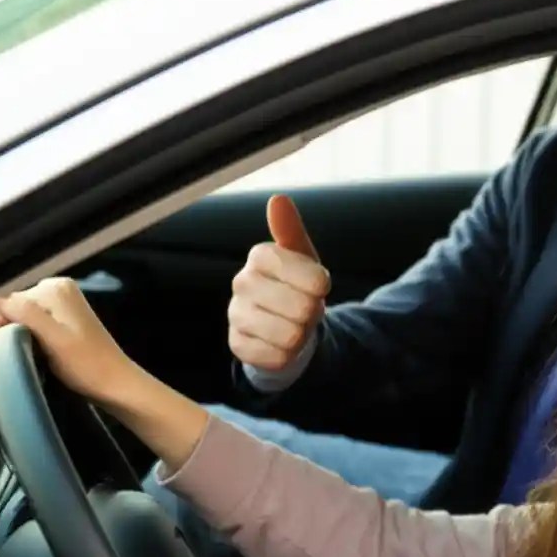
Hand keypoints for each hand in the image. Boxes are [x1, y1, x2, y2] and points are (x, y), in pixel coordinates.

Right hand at [0, 277, 137, 405]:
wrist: (116, 382)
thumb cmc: (86, 364)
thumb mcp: (53, 338)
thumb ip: (26, 314)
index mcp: (56, 288)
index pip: (9, 302)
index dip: (2, 326)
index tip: (4, 350)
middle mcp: (60, 288)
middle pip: (17, 308)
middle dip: (12, 330)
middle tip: (19, 355)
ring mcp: (65, 303)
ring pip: (25, 318)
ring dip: (21, 335)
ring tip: (30, 356)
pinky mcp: (67, 319)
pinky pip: (37, 324)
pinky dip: (32, 337)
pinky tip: (38, 352)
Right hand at [229, 195, 331, 370]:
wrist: (281, 326)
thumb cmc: (296, 287)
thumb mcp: (303, 258)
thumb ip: (292, 231)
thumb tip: (278, 199)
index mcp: (260, 256)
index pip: (306, 273)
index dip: (319, 284)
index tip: (320, 285)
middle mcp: (241, 283)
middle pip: (302, 307)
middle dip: (312, 313)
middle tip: (304, 308)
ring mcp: (236, 315)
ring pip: (290, 334)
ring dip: (301, 335)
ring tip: (293, 324)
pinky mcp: (237, 346)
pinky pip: (277, 356)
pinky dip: (287, 354)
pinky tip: (280, 344)